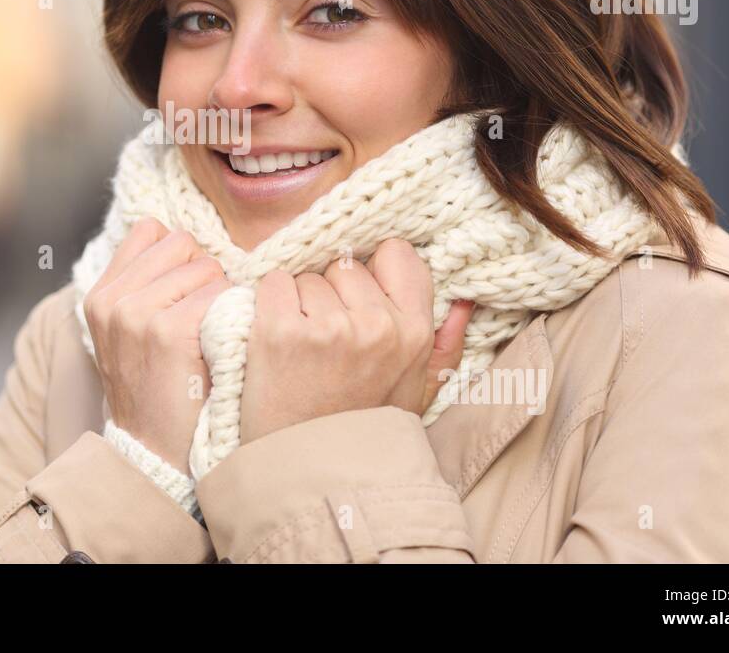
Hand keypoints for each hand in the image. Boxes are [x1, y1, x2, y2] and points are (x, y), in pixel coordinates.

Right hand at [83, 217, 230, 469]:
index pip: (150, 230)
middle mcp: (112, 300)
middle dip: (203, 273)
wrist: (154, 451)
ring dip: (220, 296)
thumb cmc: (156, 389)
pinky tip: (217, 346)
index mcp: (100, 294)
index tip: (187, 288)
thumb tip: (184, 240)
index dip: (180, 254)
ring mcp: (136, 314)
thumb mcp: (131, 333)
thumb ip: (145, 285)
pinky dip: (229, 317)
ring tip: (207, 335)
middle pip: (182, 243)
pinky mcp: (168, 332)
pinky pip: (220, 296)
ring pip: (206, 267)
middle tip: (201, 317)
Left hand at [240, 238, 474, 444]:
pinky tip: (276, 343)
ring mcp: (329, 328)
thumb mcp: (417, 392)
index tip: (356, 295)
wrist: (308, 475)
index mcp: (415, 332)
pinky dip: (267, 306)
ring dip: (297, 302)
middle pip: (344, 265)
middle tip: (325, 339)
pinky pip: (272, 284)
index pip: (397, 253)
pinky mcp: (280, 332)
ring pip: (306, 276)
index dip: (372, 269)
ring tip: (302, 350)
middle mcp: (377, 326)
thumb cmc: (362, 430)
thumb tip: (462, 301)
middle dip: (330, 291)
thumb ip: (446, 345)